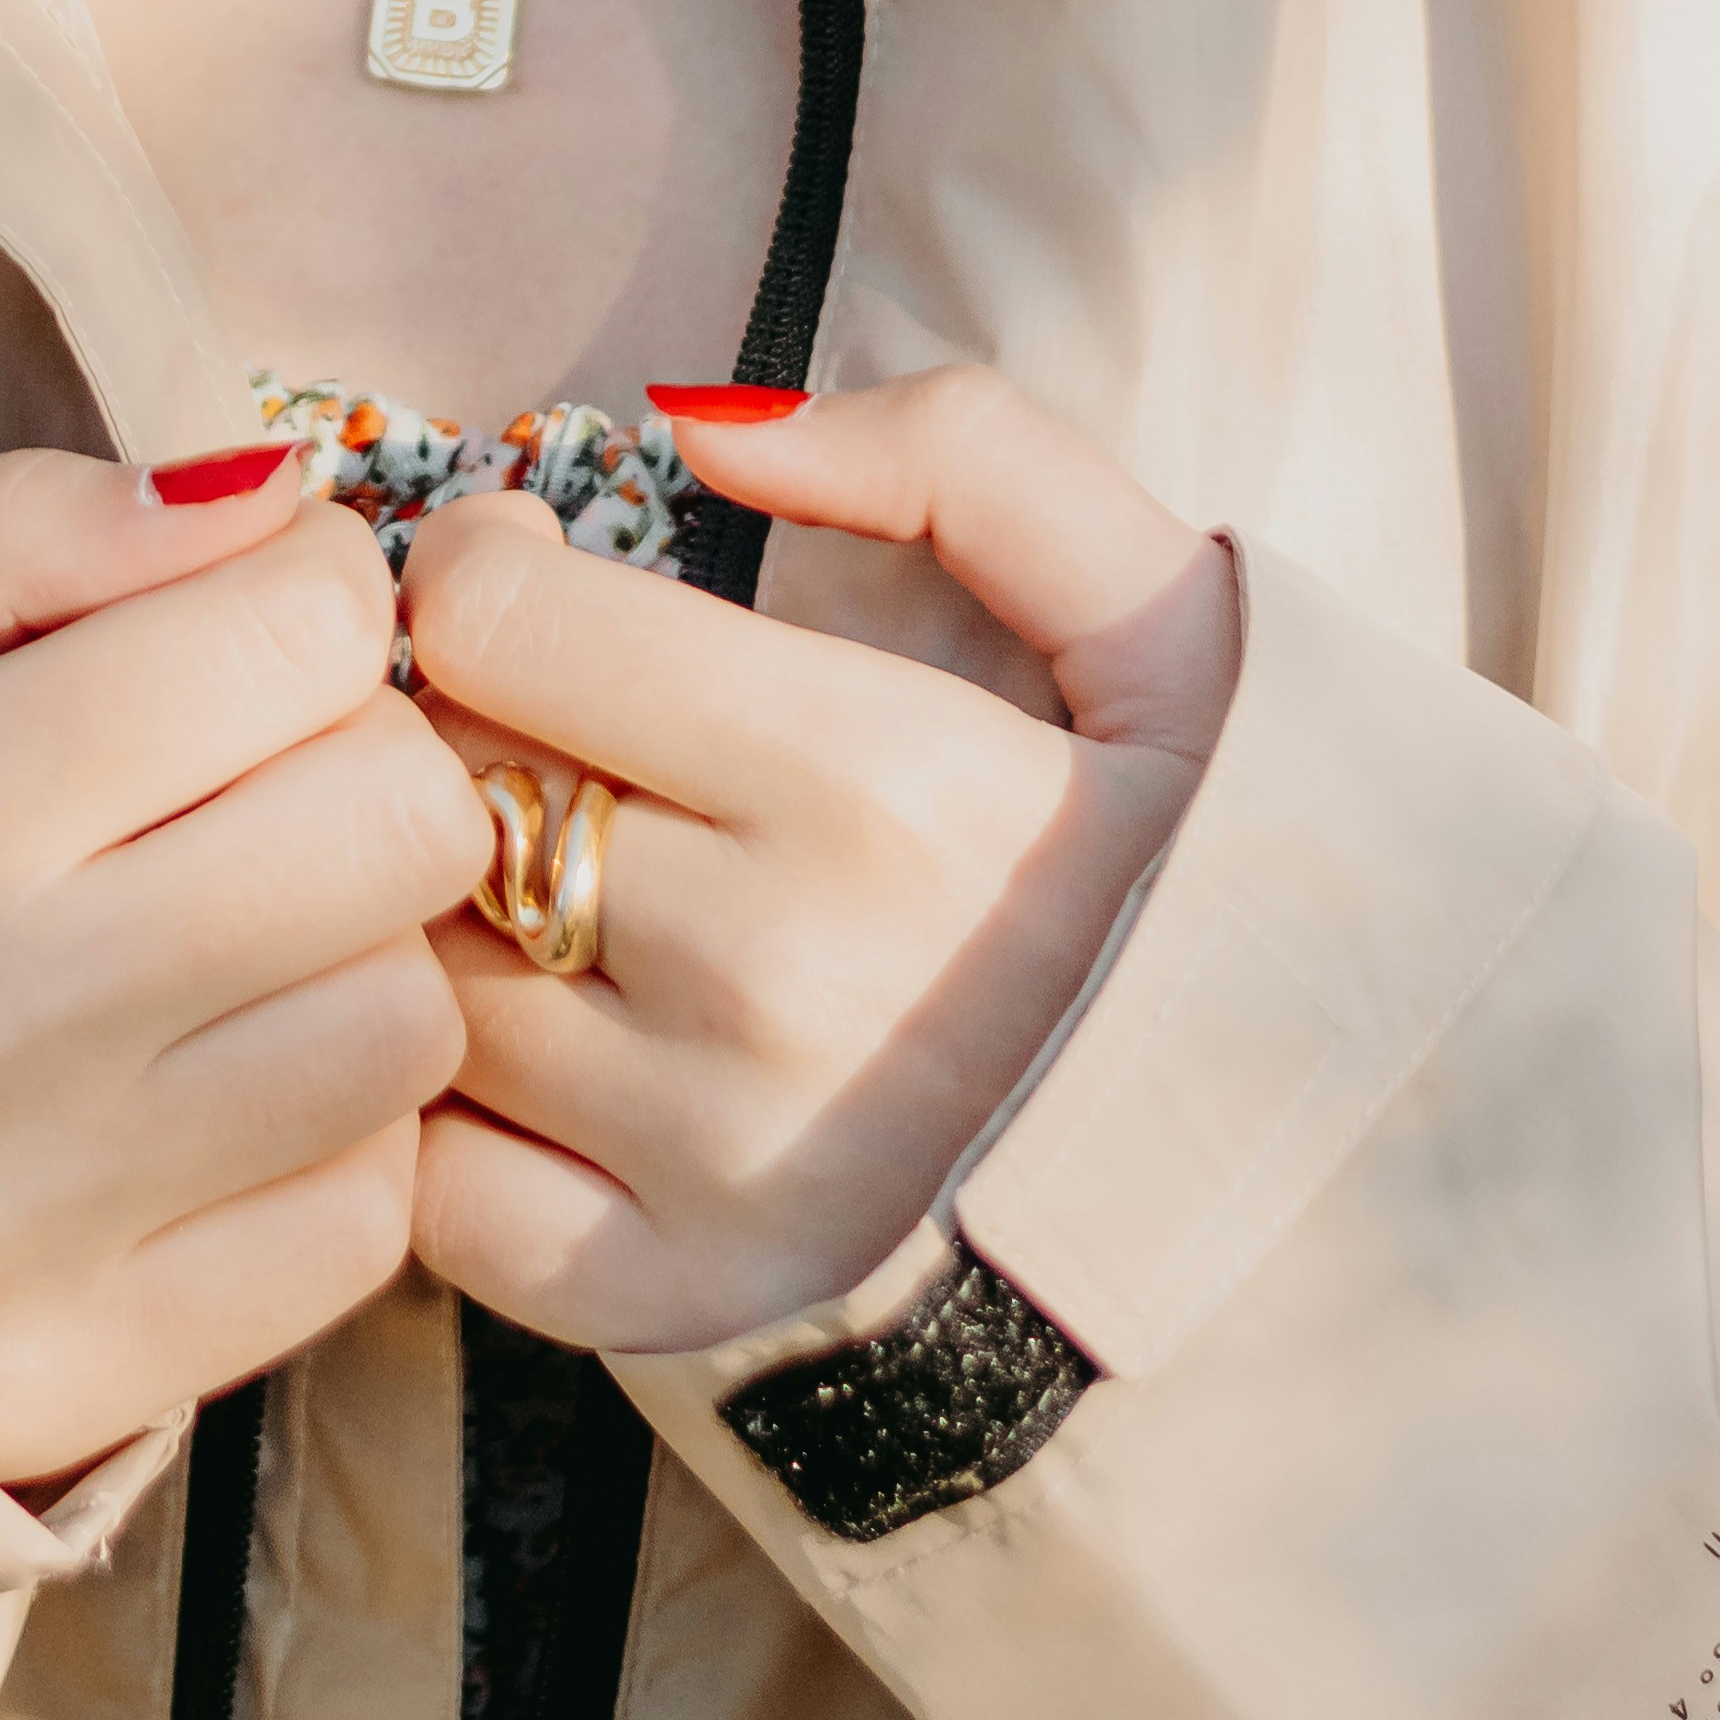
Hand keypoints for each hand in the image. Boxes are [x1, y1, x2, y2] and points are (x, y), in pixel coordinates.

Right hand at [0, 448, 490, 1489]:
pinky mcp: (79, 1383)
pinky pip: (364, 1222)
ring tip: (223, 967)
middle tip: (257, 805)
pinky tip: (200, 1118)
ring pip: (407, 1026)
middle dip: (359, 780)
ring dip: (349, 975)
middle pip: (400, 821)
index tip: (246, 643)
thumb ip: (29, 534)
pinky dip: (320, 1158)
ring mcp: (30, 1229)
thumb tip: (278, 492)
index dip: (312, 603)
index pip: (306, 626)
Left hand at [401, 368, 1235, 1356]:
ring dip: (434, 912)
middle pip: (441, 792)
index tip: (522, 575)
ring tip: (522, 878)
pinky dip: (441, 1116)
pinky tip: (530, 1050)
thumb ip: (958, 457)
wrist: (1296, 1195)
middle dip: (446, 726)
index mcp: (873, 781)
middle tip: (516, 724)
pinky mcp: (670, 1305)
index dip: (481, 571)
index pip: (496, 625)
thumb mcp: (1158, 621)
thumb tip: (698, 414)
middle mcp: (770, 978)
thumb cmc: (1192, 869)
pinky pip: (437, 1188)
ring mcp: (713, 1161)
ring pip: (422, 976)